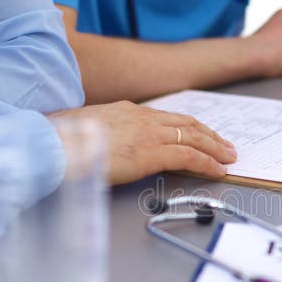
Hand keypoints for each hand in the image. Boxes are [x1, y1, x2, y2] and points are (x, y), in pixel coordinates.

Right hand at [48, 101, 235, 184]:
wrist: (53, 145)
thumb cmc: (59, 143)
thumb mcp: (85, 134)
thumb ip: (103, 137)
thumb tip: (107, 148)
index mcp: (126, 111)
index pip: (166, 118)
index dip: (188, 127)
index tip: (201, 134)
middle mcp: (141, 117)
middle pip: (186, 123)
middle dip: (209, 135)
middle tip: (226, 146)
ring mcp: (148, 133)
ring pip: (194, 137)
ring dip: (215, 148)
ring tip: (229, 158)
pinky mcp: (151, 151)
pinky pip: (189, 156)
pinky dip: (207, 162)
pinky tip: (218, 170)